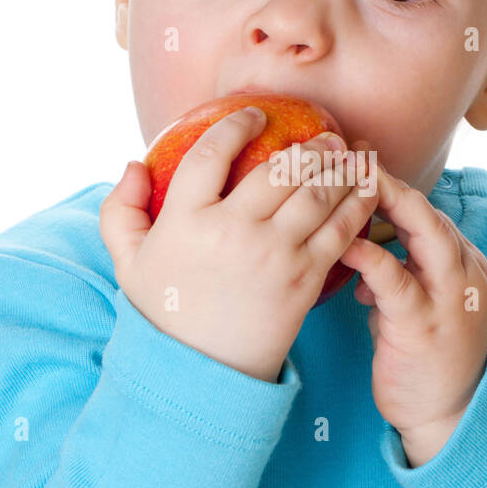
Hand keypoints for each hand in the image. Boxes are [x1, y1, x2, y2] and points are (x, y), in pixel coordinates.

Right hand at [99, 108, 379, 381]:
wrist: (201, 373)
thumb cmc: (164, 314)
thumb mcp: (127, 263)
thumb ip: (120, 210)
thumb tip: (133, 163)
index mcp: (185, 220)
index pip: (212, 154)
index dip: (236, 125)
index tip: (254, 114)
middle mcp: (231, 230)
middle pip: (277, 169)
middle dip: (308, 147)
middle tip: (323, 138)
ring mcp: (272, 254)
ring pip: (315, 193)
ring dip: (339, 168)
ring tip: (349, 155)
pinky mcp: (304, 278)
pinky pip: (339, 230)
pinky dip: (356, 204)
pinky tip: (366, 190)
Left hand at [337, 152, 486, 465]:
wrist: (448, 416)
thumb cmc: (425, 359)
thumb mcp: (416, 305)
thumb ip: (397, 272)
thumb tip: (358, 243)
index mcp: (463, 265)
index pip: (425, 211)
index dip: (389, 184)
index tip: (356, 161)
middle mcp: (464, 274)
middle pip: (427, 211)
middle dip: (387, 181)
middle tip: (347, 158)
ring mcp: (450, 298)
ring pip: (421, 232)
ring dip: (381, 204)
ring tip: (341, 185)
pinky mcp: (425, 325)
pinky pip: (397, 279)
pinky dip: (370, 256)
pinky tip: (342, 243)